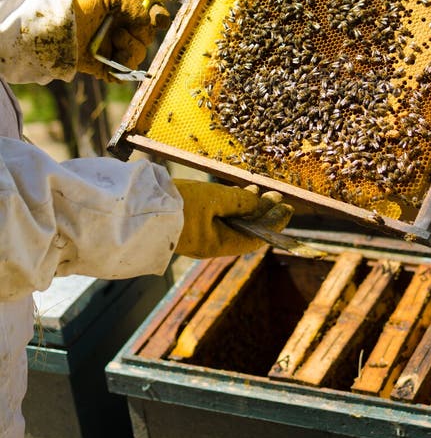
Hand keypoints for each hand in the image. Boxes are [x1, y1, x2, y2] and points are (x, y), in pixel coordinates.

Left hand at [73, 0, 168, 80]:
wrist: (60, 25)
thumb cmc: (81, 4)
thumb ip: (133, 3)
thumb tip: (148, 25)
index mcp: (129, 14)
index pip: (155, 17)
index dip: (161, 19)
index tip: (158, 20)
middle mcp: (126, 32)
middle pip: (149, 39)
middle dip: (140, 34)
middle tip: (119, 30)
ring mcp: (117, 51)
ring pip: (139, 57)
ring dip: (130, 49)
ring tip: (112, 41)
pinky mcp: (107, 68)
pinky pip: (124, 76)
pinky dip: (121, 71)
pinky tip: (111, 63)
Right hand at [173, 179, 293, 257]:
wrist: (136, 207)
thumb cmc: (176, 204)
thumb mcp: (213, 199)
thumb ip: (239, 201)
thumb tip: (260, 203)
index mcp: (218, 245)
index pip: (254, 238)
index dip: (273, 224)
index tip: (287, 208)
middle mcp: (209, 244)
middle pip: (243, 231)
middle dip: (262, 213)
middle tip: (277, 196)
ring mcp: (197, 236)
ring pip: (230, 223)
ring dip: (246, 208)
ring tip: (260, 192)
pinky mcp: (187, 224)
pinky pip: (216, 218)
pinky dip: (230, 206)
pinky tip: (236, 194)